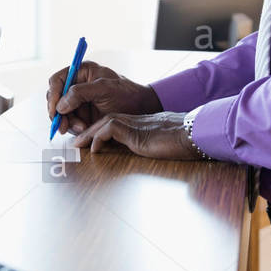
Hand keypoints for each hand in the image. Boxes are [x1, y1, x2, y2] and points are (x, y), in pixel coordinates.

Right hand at [46, 60, 161, 134]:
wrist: (141, 109)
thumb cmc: (126, 94)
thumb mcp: (105, 89)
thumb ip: (81, 93)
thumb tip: (60, 105)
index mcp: (81, 72)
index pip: (57, 80)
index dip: (52, 95)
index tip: (55, 110)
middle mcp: (77, 85)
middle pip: (55, 98)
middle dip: (59, 113)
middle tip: (64, 126)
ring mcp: (78, 101)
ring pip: (60, 113)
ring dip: (67, 122)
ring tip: (82, 128)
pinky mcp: (82, 114)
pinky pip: (69, 122)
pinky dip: (73, 128)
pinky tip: (84, 129)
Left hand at [74, 111, 202, 159]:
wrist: (193, 135)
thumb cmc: (183, 140)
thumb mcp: (162, 142)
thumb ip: (152, 143)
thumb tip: (149, 149)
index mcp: (140, 124)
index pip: (114, 124)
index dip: (99, 132)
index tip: (89, 142)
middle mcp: (136, 121)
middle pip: (105, 121)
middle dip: (89, 131)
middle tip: (77, 142)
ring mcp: (135, 124)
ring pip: (104, 122)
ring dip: (89, 134)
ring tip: (79, 144)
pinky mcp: (136, 132)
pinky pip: (111, 129)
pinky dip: (100, 138)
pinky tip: (96, 149)